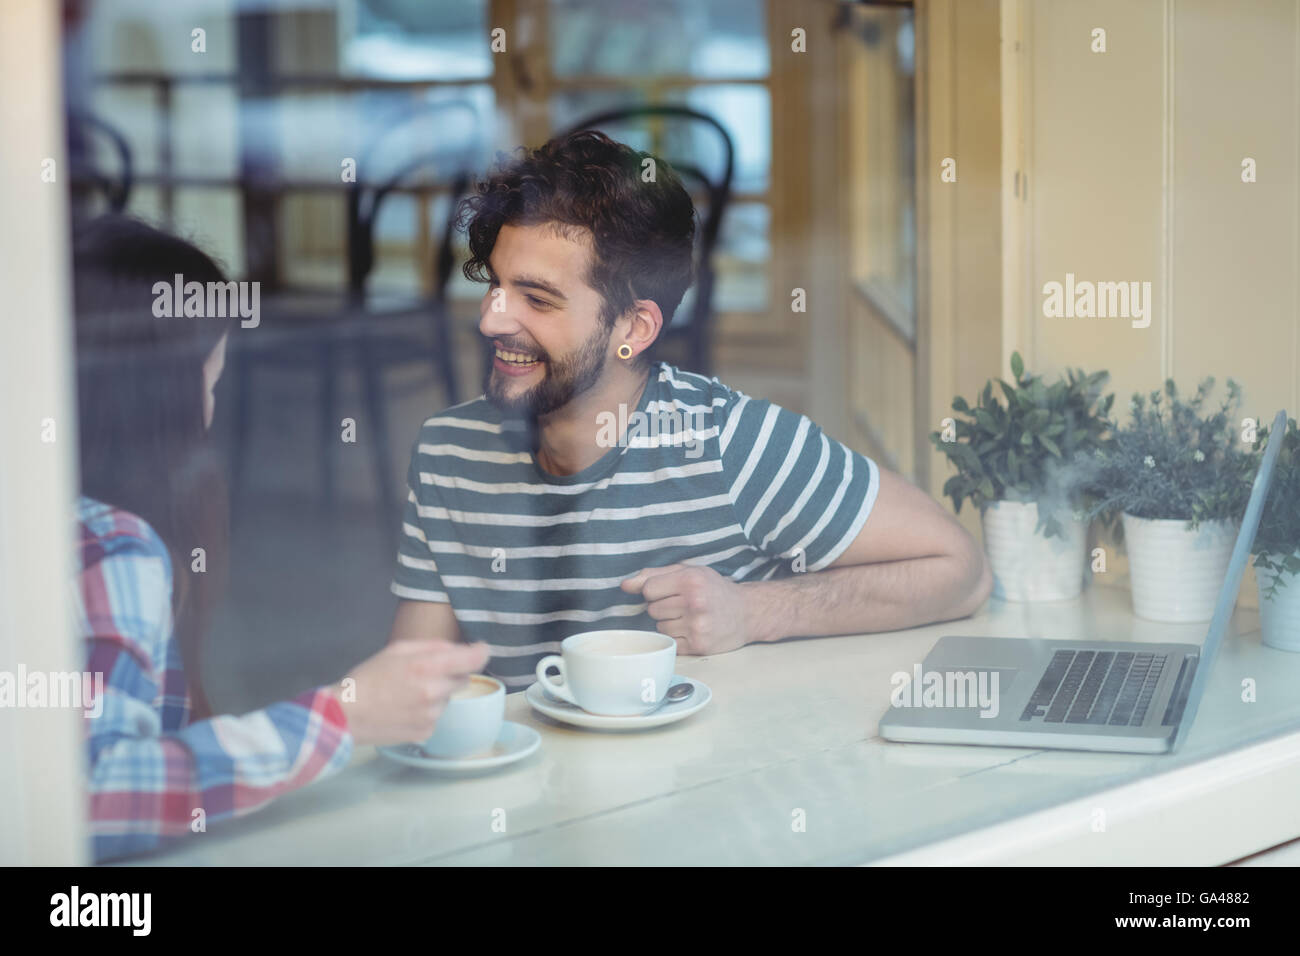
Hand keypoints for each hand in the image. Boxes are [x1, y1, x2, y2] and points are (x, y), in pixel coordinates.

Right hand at [334, 639, 490, 746]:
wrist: (344, 716)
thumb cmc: (366, 679)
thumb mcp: (396, 650)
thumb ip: (430, 646)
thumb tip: (455, 649)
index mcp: (426, 667)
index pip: (472, 660)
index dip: (481, 652)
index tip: (482, 649)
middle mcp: (434, 692)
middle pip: (462, 679)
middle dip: (451, 673)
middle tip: (425, 673)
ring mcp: (431, 716)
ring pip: (448, 699)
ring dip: (437, 693)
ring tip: (407, 693)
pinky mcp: (426, 732)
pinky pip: (436, 716)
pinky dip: (427, 711)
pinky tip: (404, 709)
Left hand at [620, 563, 763, 654]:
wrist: (748, 612)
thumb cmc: (714, 589)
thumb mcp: (689, 572)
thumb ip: (654, 575)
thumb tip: (625, 586)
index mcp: (690, 580)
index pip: (648, 589)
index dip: (657, 590)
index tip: (672, 591)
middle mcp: (694, 603)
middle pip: (653, 610)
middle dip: (664, 607)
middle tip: (685, 605)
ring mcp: (697, 627)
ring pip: (660, 628)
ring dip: (670, 623)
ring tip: (690, 618)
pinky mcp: (698, 646)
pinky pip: (670, 643)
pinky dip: (677, 638)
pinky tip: (692, 630)